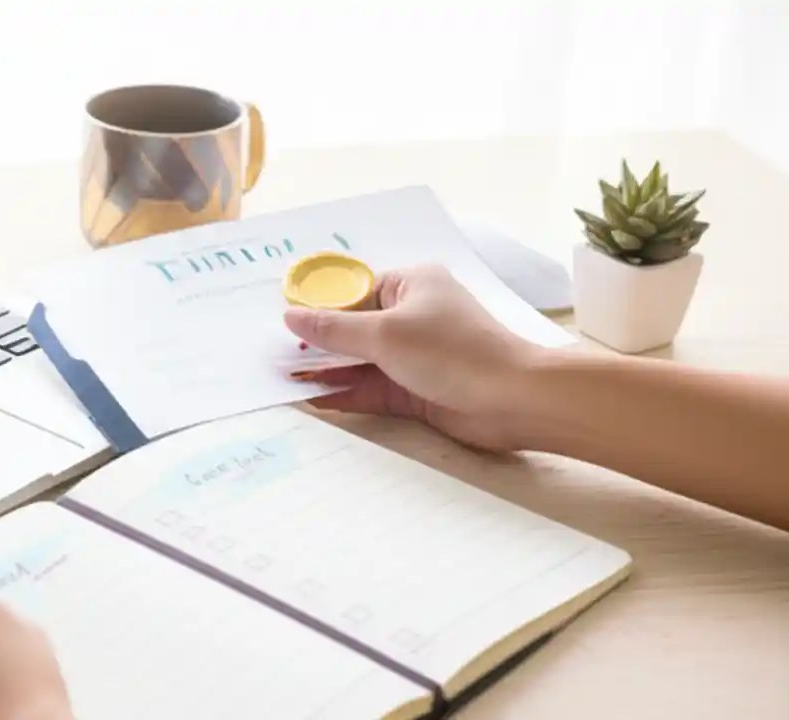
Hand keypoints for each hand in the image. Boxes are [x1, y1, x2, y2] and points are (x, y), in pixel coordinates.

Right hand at [284, 264, 542, 450]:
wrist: (513, 400)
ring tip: (282, 379)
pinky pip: (370, 388)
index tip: (285, 325)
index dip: (320, 309)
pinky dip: (344, 393)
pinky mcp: (415, 390)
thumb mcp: (385, 334)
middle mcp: (412, 316)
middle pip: (353, 328)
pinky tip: (311, 399)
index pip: (354, 292)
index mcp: (411, 285)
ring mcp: (413, 356)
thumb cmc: (454, 352)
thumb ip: (334, 329)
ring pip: (360, 361)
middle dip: (318, 343)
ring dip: (327, 371)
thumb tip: (291, 316)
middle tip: (275, 355)